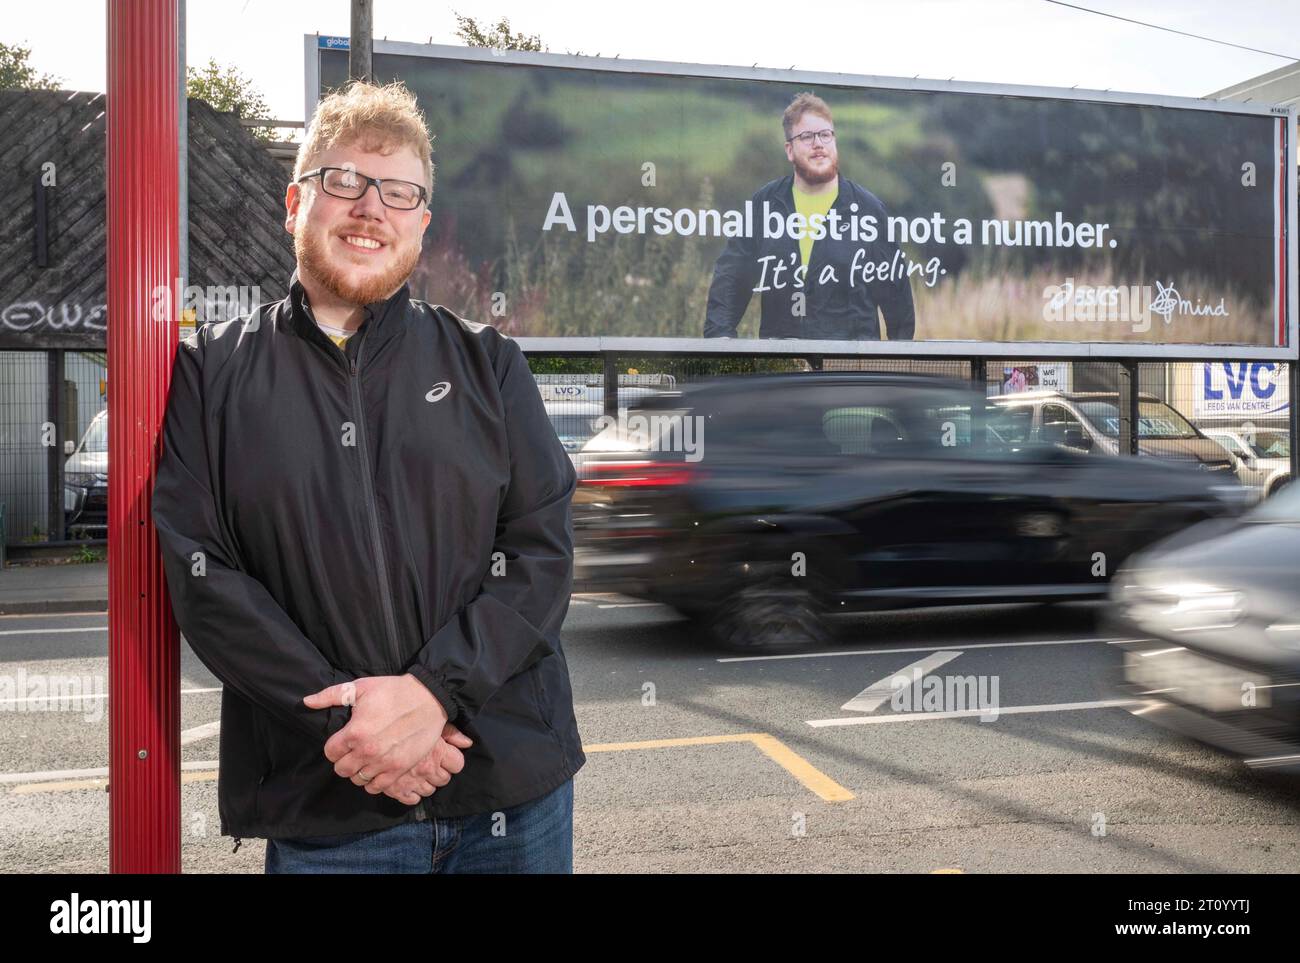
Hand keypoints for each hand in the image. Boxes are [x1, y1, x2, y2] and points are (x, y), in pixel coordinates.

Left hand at [304, 674, 447, 795]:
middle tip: (353, 751)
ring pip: (358, 780)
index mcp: (355, 732)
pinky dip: (373, 782)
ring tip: (366, 760)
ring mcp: (384, 762)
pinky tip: (376, 769)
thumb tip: (306, 702)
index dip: (334, 747)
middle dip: (344, 761)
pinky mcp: (399, 769)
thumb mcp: (361, 687)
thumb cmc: (393, 690)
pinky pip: (377, 787)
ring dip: (359, 771)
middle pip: (342, 770)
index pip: (330, 753)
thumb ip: (330, 696)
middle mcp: (367, 751)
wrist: (429, 698)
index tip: (342, 742)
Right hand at [383, 723, 473, 805]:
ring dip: (425, 783)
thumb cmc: (403, 721)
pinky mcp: (396, 790)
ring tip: (417, 772)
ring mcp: (413, 781)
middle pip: (444, 779)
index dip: (453, 760)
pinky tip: (407, 784)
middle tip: (429, 764)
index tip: (446, 756)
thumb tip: (467, 743)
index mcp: (438, 751)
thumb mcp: (429, 720)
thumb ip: (450, 732)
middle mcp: (428, 768)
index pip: (457, 764)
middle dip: (438, 772)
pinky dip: (411, 794)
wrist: (372, 730)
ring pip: (429, 790)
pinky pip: (411, 799)